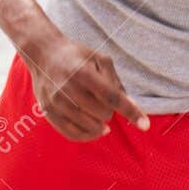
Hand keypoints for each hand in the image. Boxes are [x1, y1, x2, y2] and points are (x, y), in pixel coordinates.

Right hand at [22, 32, 148, 141]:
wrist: (42, 53)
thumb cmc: (77, 57)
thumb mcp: (99, 59)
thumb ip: (116, 82)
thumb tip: (132, 106)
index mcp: (82, 72)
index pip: (111, 97)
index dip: (130, 111)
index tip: (145, 125)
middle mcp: (67, 88)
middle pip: (103, 114)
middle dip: (109, 110)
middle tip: (102, 101)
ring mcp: (56, 101)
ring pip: (90, 127)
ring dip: (100, 123)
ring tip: (98, 113)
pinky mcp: (48, 111)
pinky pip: (73, 134)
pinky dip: (88, 135)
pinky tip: (95, 130)